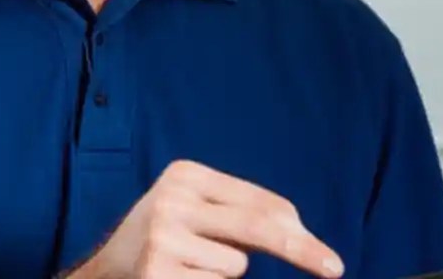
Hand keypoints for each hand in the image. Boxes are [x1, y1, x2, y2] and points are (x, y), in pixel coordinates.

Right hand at [67, 160, 344, 278]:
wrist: (107, 268)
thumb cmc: (167, 238)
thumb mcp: (196, 210)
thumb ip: (241, 214)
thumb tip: (300, 234)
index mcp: (185, 175)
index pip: (259, 202)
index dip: (299, 231)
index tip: (329, 259)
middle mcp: (171, 200)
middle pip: (256, 226)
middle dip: (301, 251)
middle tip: (334, 269)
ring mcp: (162, 237)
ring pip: (236, 265)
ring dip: (225, 273)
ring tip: (192, 265)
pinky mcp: (156, 272)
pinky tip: (181, 276)